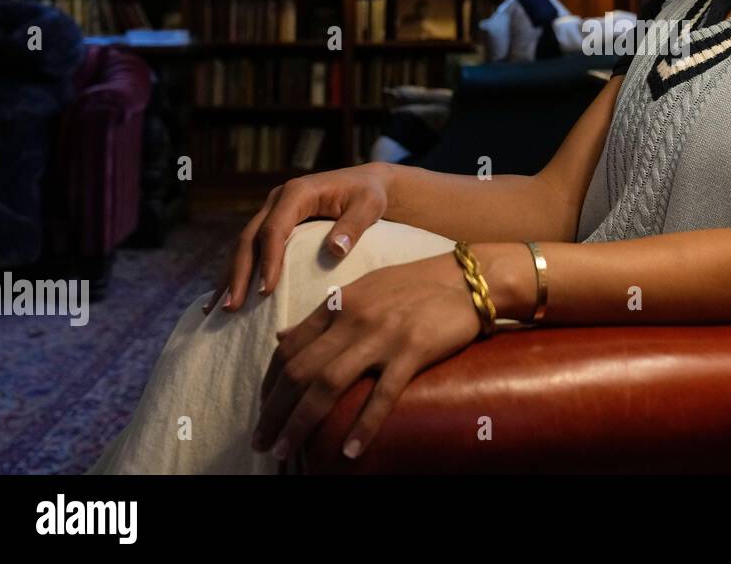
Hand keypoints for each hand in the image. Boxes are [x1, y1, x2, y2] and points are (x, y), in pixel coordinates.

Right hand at [204, 163, 392, 314]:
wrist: (366, 183)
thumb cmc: (369, 195)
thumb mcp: (368, 206)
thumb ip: (353, 226)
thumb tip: (335, 251)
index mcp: (297, 193)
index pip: (275, 229)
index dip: (269, 261)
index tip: (265, 292)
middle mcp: (278, 200)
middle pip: (250, 238)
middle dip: (239, 274)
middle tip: (232, 307)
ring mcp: (272, 210)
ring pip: (244, 244)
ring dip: (232, 276)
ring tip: (220, 309)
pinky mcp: (273, 222)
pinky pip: (251, 248)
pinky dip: (239, 270)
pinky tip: (227, 294)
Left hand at [252, 251, 482, 461]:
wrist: (468, 279)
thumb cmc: (416, 285)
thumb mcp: (363, 290)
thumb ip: (324, 315)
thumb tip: (283, 337)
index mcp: (339, 303)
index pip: (290, 347)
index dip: (270, 383)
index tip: (263, 409)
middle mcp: (354, 318)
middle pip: (300, 371)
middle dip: (274, 411)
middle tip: (262, 443)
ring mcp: (382, 334)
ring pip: (328, 384)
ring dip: (301, 423)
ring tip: (286, 450)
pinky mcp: (413, 349)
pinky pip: (382, 393)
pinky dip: (363, 424)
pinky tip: (350, 451)